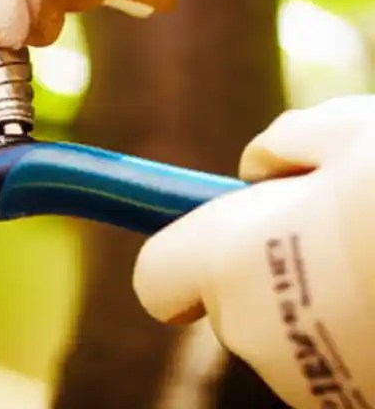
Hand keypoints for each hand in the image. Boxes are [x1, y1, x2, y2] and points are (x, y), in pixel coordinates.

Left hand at [134, 96, 374, 407]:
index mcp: (225, 261)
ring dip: (331, 311)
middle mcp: (254, 333)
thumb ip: (281, 145)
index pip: (156, 279)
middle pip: (235, 311)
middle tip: (339, 232)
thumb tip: (257, 168)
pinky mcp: (367, 406)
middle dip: (272, 276)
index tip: (217, 239)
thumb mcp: (345, 128)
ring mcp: (314, 383)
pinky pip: (352, 370)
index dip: (181, 259)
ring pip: (299, 342)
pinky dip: (372, 343)